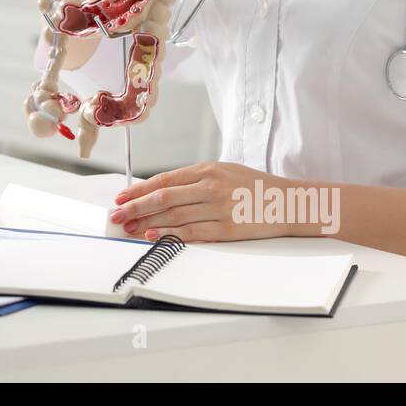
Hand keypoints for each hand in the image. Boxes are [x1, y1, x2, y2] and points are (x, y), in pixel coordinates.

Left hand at [110, 163, 295, 242]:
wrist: (288, 202)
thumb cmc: (253, 187)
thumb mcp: (224, 172)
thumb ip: (195, 180)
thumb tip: (161, 191)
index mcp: (208, 169)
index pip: (164, 179)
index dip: (139, 189)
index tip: (121, 196)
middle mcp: (211, 186)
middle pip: (164, 197)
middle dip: (135, 206)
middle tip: (117, 214)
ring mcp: (219, 207)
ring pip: (174, 214)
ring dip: (147, 222)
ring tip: (129, 227)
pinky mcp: (228, 229)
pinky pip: (192, 232)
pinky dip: (170, 234)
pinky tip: (153, 236)